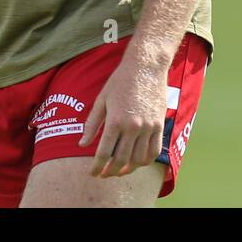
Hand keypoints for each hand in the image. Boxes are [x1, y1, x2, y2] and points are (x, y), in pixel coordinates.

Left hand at [78, 55, 168, 177]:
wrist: (146, 66)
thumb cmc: (120, 80)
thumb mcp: (101, 99)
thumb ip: (92, 124)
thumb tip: (82, 144)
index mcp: (115, 120)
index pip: (104, 153)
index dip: (97, 167)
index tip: (93, 173)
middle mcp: (132, 127)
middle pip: (121, 159)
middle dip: (111, 171)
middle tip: (105, 175)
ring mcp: (148, 127)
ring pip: (139, 159)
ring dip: (128, 169)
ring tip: (120, 171)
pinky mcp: (159, 125)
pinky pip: (154, 150)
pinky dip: (145, 161)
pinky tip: (137, 162)